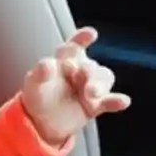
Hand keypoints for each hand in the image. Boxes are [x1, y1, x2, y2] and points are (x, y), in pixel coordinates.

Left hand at [20, 27, 130, 146]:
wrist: (40, 122)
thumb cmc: (37, 96)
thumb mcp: (33, 85)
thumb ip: (39, 74)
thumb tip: (46, 63)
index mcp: (64, 60)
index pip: (74, 47)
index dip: (82, 39)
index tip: (91, 33)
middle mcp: (80, 71)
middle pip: (91, 65)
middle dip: (89, 70)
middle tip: (81, 76)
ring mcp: (90, 87)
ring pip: (103, 79)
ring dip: (100, 85)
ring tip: (91, 93)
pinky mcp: (96, 105)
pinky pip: (109, 101)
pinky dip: (116, 101)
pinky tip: (123, 101)